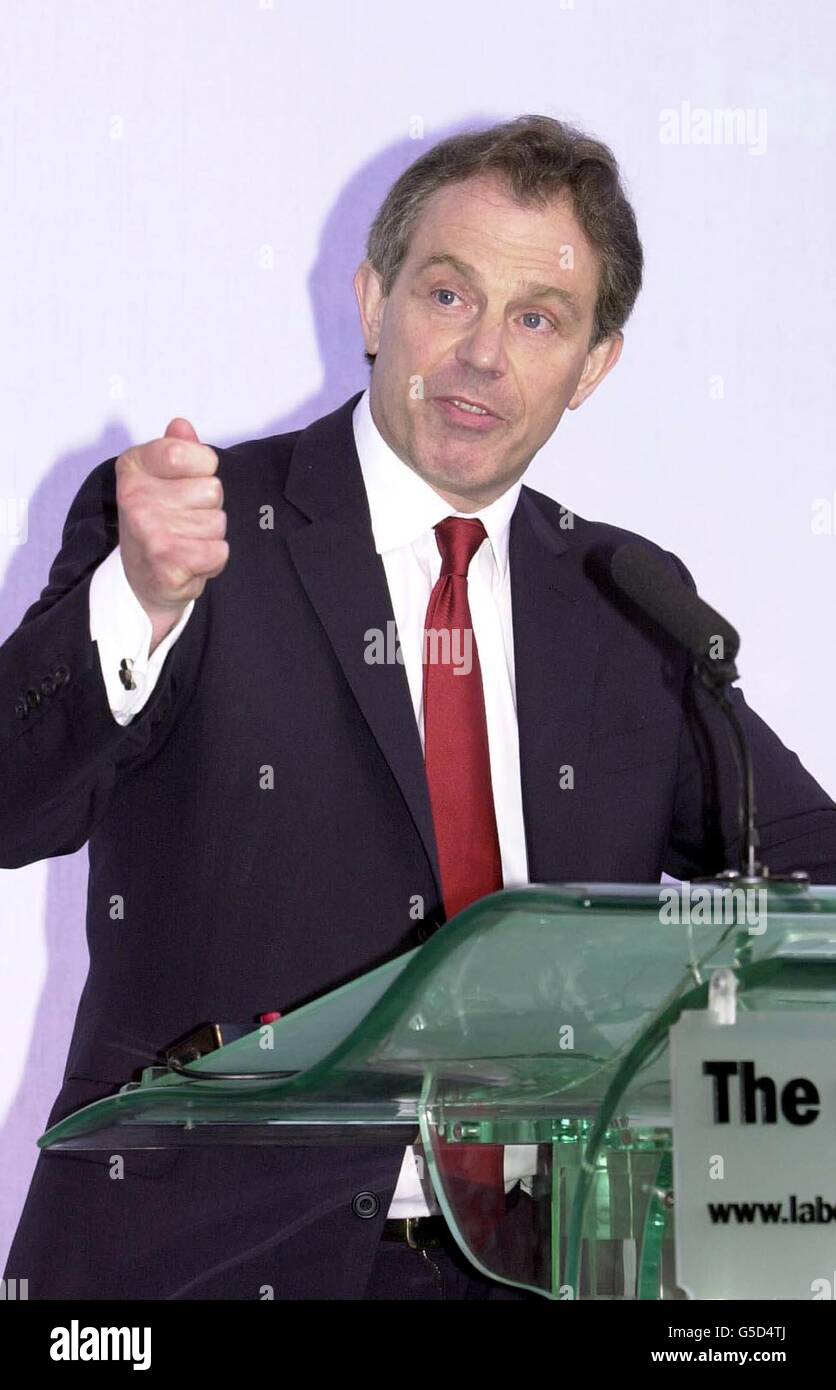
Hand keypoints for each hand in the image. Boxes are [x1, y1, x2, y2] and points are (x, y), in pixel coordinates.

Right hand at [115, 418, 227, 645]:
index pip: (188, 452)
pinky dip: (213, 560)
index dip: (204, 468)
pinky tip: (191, 561)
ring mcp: (149, 530)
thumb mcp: (160, 478)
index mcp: (133, 466)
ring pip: (218, 522)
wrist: (141, 579)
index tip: (188, 481)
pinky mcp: (166, 563)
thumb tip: (181, 425)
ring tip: (186, 542)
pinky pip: (219, 551)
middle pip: (213, 490)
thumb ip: (176, 448)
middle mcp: (134, 496)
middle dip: (208, 507)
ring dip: (209, 536)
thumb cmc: (157, 522)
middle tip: (184, 520)